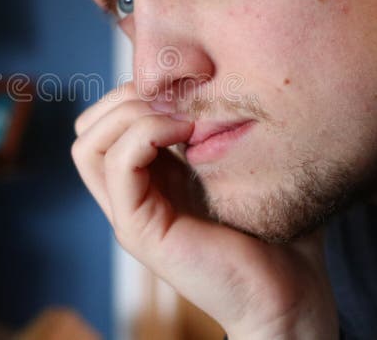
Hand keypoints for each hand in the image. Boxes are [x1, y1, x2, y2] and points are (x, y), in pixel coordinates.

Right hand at [71, 82, 337, 338]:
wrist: (289, 296)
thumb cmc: (278, 233)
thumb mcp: (245, 167)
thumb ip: (226, 130)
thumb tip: (232, 81)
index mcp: (151, 179)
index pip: (106, 122)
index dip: (133, 92)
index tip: (183, 87)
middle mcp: (133, 195)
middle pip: (87, 130)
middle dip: (124, 97)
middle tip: (176, 98)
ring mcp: (130, 215)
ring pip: (88, 145)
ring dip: (131, 113)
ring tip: (180, 116)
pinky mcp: (139, 231)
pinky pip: (117, 165)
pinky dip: (144, 134)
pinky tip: (185, 131)